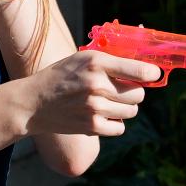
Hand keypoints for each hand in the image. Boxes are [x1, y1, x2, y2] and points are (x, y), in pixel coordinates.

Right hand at [26, 50, 161, 136]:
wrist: (32, 102)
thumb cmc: (61, 76)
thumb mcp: (83, 58)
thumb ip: (111, 61)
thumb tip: (146, 66)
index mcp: (96, 62)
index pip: (140, 70)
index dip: (152, 73)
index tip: (153, 74)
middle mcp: (97, 84)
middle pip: (139, 94)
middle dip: (135, 92)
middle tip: (124, 90)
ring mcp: (94, 107)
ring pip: (132, 111)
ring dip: (126, 108)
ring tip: (109, 102)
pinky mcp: (91, 126)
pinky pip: (120, 128)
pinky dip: (115, 124)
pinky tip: (102, 116)